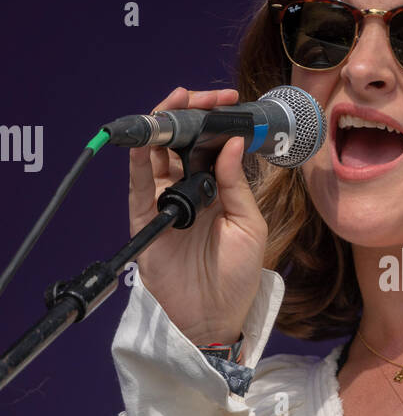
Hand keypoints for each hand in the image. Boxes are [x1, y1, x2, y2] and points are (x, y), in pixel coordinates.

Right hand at [129, 86, 268, 344]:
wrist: (213, 319)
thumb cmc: (237, 277)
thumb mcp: (249, 225)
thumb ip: (236, 184)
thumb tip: (231, 142)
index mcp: (217, 189)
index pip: (211, 144)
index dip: (217, 119)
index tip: (230, 100)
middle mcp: (189, 190)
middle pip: (182, 141)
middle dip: (191, 113)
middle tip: (205, 96)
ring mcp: (165, 202)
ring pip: (158, 154)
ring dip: (165, 125)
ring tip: (178, 102)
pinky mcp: (145, 219)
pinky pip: (138, 182)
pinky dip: (140, 158)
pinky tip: (148, 138)